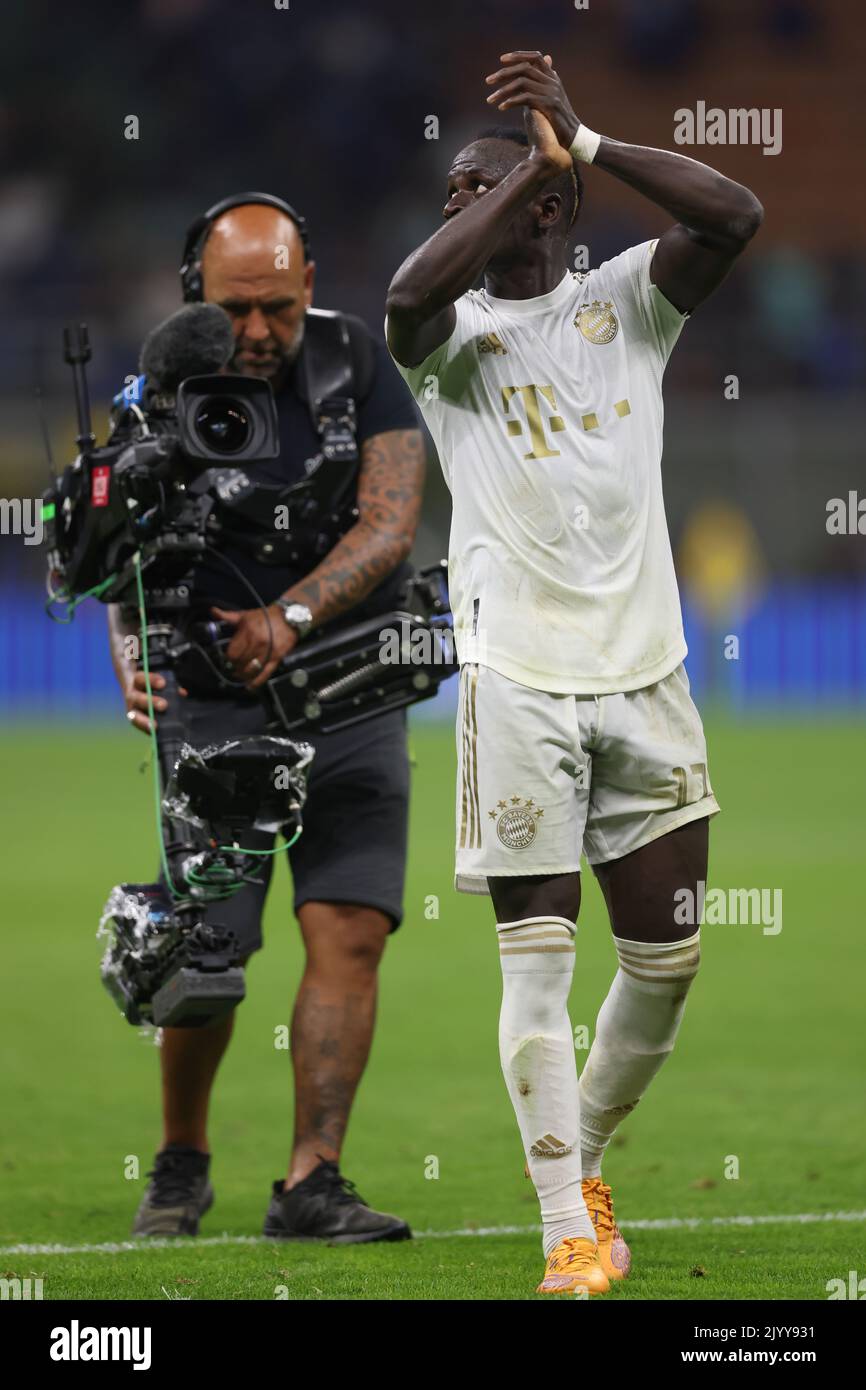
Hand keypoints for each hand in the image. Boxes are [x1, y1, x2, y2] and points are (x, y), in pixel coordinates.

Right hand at [123, 670, 186, 734]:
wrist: (138, 690)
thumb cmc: (153, 684)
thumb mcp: (159, 680)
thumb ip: (170, 685)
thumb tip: (182, 694)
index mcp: (137, 681)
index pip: (141, 679)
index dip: (151, 680)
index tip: (163, 683)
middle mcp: (132, 696)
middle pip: (136, 698)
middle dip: (150, 702)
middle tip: (163, 705)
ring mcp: (132, 709)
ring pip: (133, 715)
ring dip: (144, 721)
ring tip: (154, 726)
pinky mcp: (135, 721)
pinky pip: (139, 726)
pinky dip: (147, 730)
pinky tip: (154, 734)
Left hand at [211, 603, 297, 687]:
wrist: (289, 618)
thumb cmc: (265, 617)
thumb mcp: (245, 615)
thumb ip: (228, 616)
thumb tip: (213, 611)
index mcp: (247, 632)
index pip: (232, 653)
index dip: (229, 658)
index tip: (229, 659)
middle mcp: (257, 642)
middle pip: (240, 663)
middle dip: (235, 667)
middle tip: (234, 668)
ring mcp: (267, 651)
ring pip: (251, 670)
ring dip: (243, 675)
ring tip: (240, 675)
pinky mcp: (276, 658)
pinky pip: (265, 673)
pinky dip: (256, 682)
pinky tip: (250, 686)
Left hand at [485, 51, 580, 166]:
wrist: (573, 137)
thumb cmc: (557, 121)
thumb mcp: (548, 99)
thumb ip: (538, 87)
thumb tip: (527, 77)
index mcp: (553, 77)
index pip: (536, 57)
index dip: (518, 56)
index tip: (501, 60)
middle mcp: (552, 81)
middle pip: (525, 68)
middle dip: (504, 73)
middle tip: (488, 81)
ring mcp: (551, 92)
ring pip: (522, 83)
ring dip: (503, 91)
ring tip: (490, 100)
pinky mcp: (548, 105)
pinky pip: (525, 98)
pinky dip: (511, 102)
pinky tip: (501, 108)